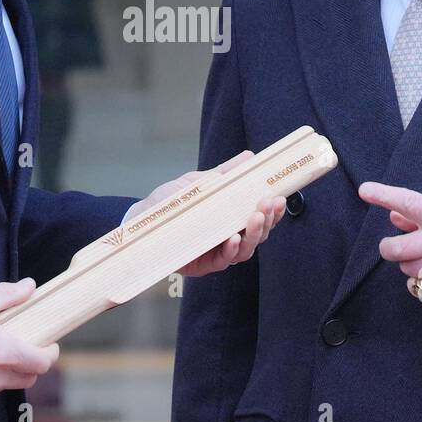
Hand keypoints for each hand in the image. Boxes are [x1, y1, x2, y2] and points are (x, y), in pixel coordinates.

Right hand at [0, 278, 58, 400]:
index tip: (50, 343)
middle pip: (28, 379)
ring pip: (7, 385)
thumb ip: (11, 295)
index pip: (41, 364)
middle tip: (27, 346)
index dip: (50, 354)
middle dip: (33, 364)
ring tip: (0, 350)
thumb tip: (31, 287)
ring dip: (11, 371)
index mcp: (3, 353)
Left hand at [128, 150, 286, 278]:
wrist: (141, 216)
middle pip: (258, 234)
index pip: (260, 217)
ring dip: (255, 234)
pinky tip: (233, 238)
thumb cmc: (172, 201)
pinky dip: (231, 250)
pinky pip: (223, 260)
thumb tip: (250, 157)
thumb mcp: (200, 183)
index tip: (280, 196)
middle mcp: (228, 237)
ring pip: (246, 249)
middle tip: (270, 203)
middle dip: (268, 220)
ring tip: (256, 217)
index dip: (274, 210)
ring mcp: (216, 252)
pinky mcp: (202, 265)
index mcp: (231, 218)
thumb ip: (224, 173)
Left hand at [358, 182, 421, 300]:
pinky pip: (415, 287)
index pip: (409, 201)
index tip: (364, 190)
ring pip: (405, 268)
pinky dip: (420, 284)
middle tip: (395, 247)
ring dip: (412, 266)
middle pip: (393, 248)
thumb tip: (395, 216)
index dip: (384, 195)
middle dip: (389, 248)